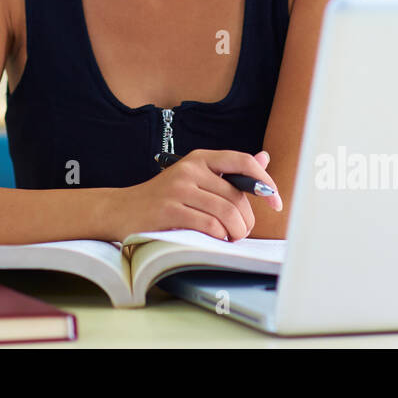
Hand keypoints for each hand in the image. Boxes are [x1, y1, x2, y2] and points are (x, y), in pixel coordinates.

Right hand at [113, 149, 280, 241]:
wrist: (122, 209)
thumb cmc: (164, 198)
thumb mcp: (195, 178)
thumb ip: (228, 171)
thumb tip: (263, 158)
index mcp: (200, 158)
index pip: (243, 162)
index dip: (265, 183)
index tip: (276, 201)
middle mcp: (190, 169)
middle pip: (237, 196)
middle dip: (246, 221)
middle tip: (241, 232)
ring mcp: (179, 189)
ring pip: (226, 212)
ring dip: (235, 232)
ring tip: (230, 238)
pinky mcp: (169, 210)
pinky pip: (209, 225)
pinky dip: (218, 236)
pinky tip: (215, 238)